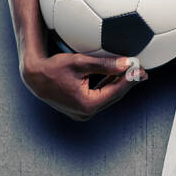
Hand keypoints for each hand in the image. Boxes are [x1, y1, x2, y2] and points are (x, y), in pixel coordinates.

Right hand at [21, 52, 146, 120]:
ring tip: (133, 73)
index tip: (140, 69)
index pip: (116, 91)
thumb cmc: (53, 67)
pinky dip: (107, 87)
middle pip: (113, 96)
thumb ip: (104, 64)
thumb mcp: (79, 62)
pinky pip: (99, 97)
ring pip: (107, 97)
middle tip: (141, 71)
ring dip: (119, 85)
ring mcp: (82, 113)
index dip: (130, 79)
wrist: (34, 77)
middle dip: (128, 83)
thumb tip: (127, 63)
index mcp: (87, 105)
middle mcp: (85, 113)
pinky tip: (116, 76)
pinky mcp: (79, 109)